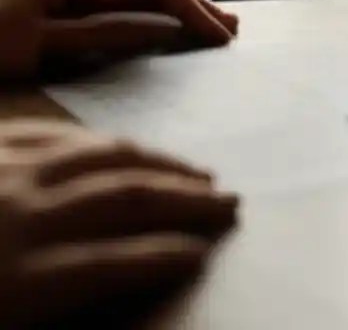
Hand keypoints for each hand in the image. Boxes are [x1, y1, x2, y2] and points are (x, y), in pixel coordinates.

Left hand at [0, 0, 238, 78]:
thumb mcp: (38, 44)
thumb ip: (101, 36)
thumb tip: (156, 32)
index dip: (191, 9)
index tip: (221, 37)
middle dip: (189, 4)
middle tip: (231, 28)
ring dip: (166, 10)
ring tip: (203, 27)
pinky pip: (102, 3)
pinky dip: (134, 15)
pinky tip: (150, 28)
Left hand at [0, 120, 236, 326]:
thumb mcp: (4, 325)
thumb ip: (55, 305)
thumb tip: (112, 282)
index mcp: (20, 279)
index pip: (113, 265)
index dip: (166, 257)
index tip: (204, 254)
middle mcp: (24, 213)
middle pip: (125, 199)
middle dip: (186, 201)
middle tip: (230, 202)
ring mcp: (7, 169)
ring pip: (102, 156)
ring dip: (160, 163)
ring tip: (197, 172)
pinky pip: (54, 131)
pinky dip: (98, 139)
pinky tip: (122, 144)